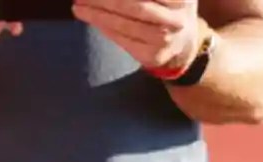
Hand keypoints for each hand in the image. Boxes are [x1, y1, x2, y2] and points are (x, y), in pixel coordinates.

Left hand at [72, 0, 199, 71]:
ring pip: (126, 25)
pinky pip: (123, 40)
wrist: (183, 40)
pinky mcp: (153, 56)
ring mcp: (166, 40)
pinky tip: (91, 18)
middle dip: (105, 0)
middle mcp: (177, 19)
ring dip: (98, 15)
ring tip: (78, 6)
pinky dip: (104, 27)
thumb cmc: (166, 5)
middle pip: (137, 6)